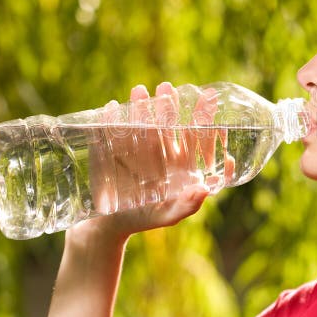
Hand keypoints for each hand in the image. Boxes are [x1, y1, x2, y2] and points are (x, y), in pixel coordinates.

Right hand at [72, 82, 233, 244]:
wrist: (108, 229)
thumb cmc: (144, 220)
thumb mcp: (169, 216)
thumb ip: (188, 205)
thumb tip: (205, 189)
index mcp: (178, 162)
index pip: (193, 136)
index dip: (201, 117)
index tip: (207, 97)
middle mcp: (158, 152)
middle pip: (165, 124)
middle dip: (167, 105)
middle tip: (167, 87)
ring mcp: (133, 150)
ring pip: (139, 124)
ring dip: (139, 108)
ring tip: (139, 91)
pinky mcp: (109, 153)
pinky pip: (110, 134)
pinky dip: (109, 121)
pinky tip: (111, 108)